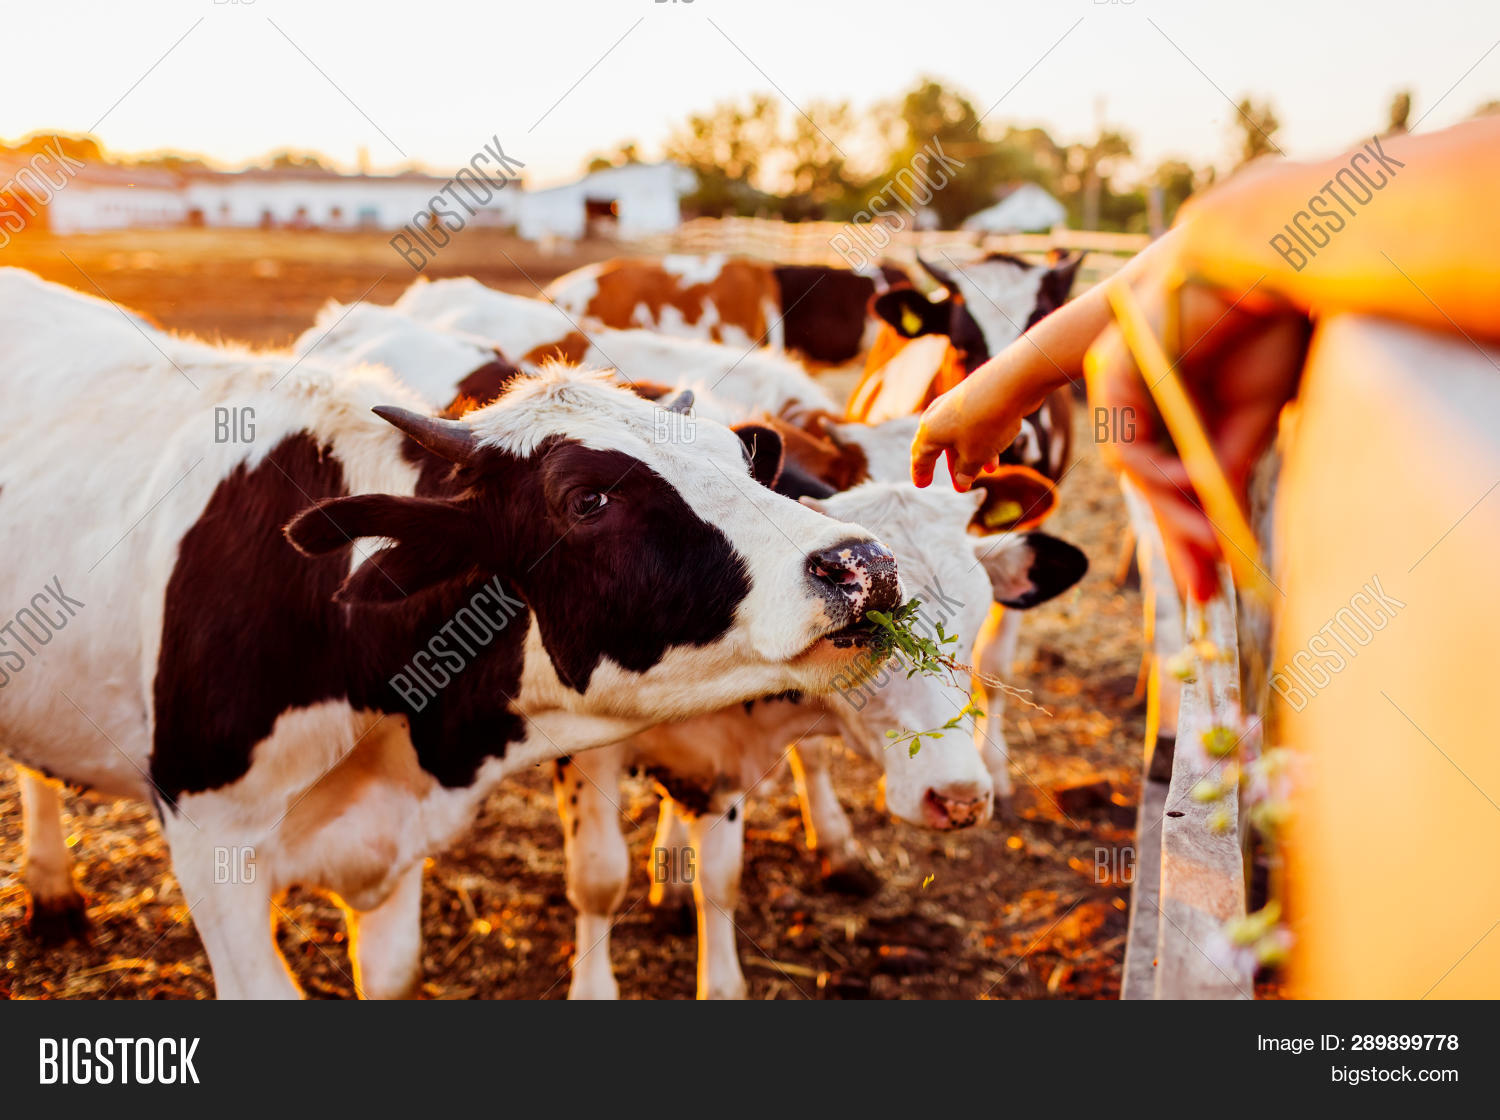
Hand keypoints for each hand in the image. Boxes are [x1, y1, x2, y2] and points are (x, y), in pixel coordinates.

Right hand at [910, 364, 1056, 490]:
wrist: (1011, 382)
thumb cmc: (986, 423)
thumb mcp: (974, 456)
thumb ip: (966, 472)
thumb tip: (961, 481)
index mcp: (929, 432)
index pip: (920, 457)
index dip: (921, 473)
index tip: (922, 484)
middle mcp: (938, 415)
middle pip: (941, 446)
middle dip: (954, 467)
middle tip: (959, 485)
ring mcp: (957, 403)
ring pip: (961, 436)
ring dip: (972, 455)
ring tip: (986, 471)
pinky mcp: (975, 396)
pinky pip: (974, 425)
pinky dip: (982, 440)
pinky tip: (997, 452)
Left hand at [1087, 247, 1309, 600]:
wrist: (1276, 266)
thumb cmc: (1268, 327)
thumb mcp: (1249, 417)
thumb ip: (1222, 473)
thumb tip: (1219, 535)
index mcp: (1172, 407)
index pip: (1172, 481)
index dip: (1190, 534)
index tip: (1211, 585)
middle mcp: (1141, 399)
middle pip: (1149, 484)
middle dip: (1176, 539)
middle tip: (1204, 592)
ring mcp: (1123, 386)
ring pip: (1135, 471)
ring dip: (1174, 511)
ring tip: (1216, 540)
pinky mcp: (1116, 372)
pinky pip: (1127, 443)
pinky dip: (1159, 474)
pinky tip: (1194, 490)